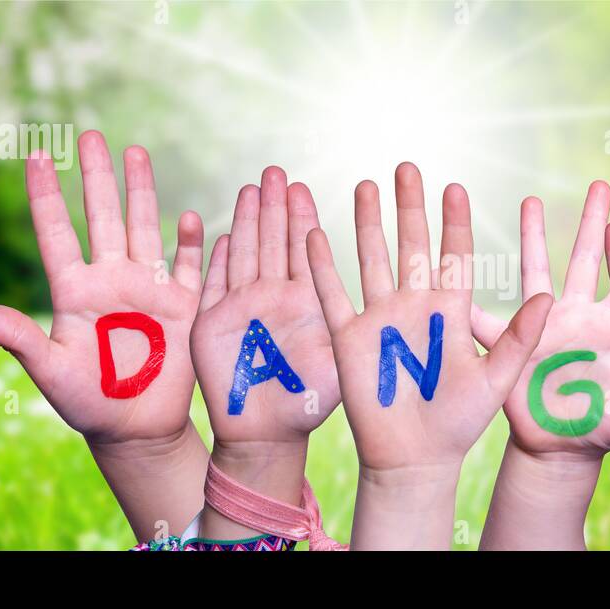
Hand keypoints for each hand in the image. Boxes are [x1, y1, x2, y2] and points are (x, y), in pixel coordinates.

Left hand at [0, 130, 207, 539]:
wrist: (137, 431)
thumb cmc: (88, 404)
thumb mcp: (50, 371)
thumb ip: (18, 338)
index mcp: (75, 292)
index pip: (57, 233)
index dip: (46, 195)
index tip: (36, 156)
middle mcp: (111, 282)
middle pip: (102, 217)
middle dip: (96, 176)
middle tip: (91, 134)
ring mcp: (148, 291)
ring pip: (144, 228)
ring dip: (141, 192)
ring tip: (136, 152)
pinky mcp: (182, 308)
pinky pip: (188, 268)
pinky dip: (191, 244)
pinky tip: (191, 216)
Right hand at [190, 167, 339, 536]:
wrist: (266, 436)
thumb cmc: (310, 405)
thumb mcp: (344, 366)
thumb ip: (360, 334)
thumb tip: (396, 307)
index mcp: (308, 303)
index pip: (305, 250)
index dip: (303, 218)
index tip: (303, 186)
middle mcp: (275, 298)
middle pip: (274, 242)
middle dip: (275, 206)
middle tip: (277, 171)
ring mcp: (243, 308)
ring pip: (245, 255)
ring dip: (248, 221)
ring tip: (251, 188)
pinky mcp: (213, 325)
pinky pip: (212, 284)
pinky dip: (214, 258)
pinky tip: (218, 230)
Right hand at [305, 162, 551, 548]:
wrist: (414, 459)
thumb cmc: (459, 424)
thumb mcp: (497, 379)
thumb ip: (520, 339)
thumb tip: (547, 297)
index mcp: (452, 312)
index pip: (454, 255)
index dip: (454, 222)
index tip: (455, 187)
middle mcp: (415, 306)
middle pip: (412, 245)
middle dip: (410, 206)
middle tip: (408, 166)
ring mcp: (380, 319)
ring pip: (372, 258)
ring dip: (368, 222)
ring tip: (367, 184)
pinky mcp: (349, 340)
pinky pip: (334, 296)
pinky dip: (323, 267)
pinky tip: (314, 235)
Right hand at [471, 181, 609, 459]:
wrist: (564, 446)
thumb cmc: (605, 425)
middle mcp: (579, 315)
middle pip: (588, 257)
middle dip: (594, 220)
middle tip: (602, 182)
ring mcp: (544, 325)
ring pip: (537, 270)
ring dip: (533, 235)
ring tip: (531, 199)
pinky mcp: (514, 346)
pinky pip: (489, 322)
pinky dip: (472, 304)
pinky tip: (457, 273)